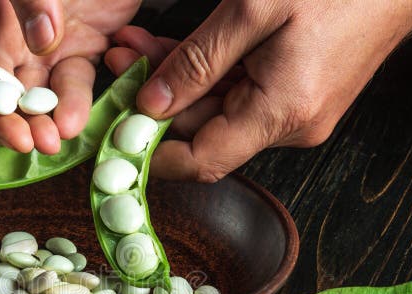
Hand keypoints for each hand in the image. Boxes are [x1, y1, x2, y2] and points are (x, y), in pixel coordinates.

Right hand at [0, 0, 139, 153]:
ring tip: (52, 142)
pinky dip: (75, 106)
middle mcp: (3, 37)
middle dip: (6, 122)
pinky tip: (76, 123)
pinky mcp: (79, 53)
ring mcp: (41, 49)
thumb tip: (41, 39)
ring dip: (41, 124)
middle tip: (23, 142)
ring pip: (34, 98)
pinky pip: (74, 87)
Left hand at [105, 0, 411, 181]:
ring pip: (214, 110)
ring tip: (135, 47)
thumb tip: (152, 105)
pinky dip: (204, 74)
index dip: (153, 154)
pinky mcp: (295, 97)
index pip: (201, 161)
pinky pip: (236, 94)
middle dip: (154, 102)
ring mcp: (293, 114)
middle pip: (202, 133)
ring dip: (174, 83)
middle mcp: (289, 126)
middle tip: (119, 63)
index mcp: (281, 113)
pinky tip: (171, 49)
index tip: (116, 134)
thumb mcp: (253, 11)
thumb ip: (197, 61)